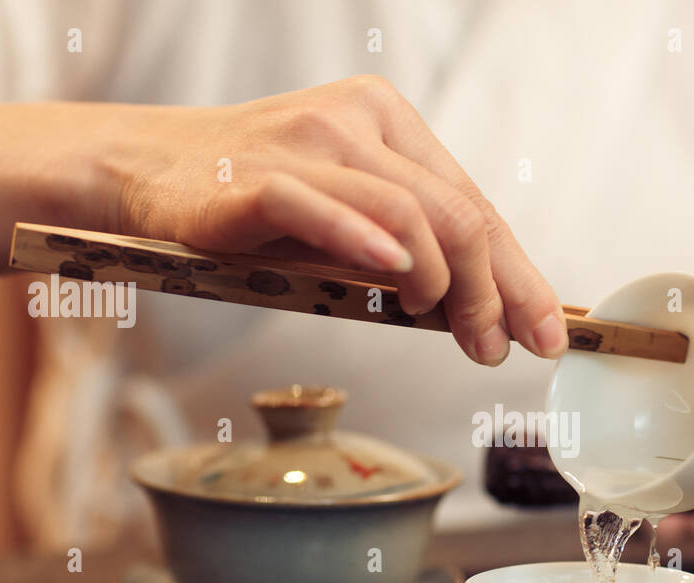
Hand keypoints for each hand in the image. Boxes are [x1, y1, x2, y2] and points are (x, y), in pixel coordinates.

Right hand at [0, 77, 566, 364]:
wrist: (146, 174)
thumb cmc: (255, 210)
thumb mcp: (349, 225)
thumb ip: (412, 254)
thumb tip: (484, 313)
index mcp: (392, 125)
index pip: (475, 207)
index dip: (520, 276)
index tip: (547, 334)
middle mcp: (360, 123)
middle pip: (459, 213)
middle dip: (496, 292)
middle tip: (501, 349)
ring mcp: (309, 143)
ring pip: (411, 214)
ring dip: (448, 285)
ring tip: (454, 331)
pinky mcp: (257, 175)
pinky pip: (324, 206)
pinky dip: (368, 244)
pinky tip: (404, 279)